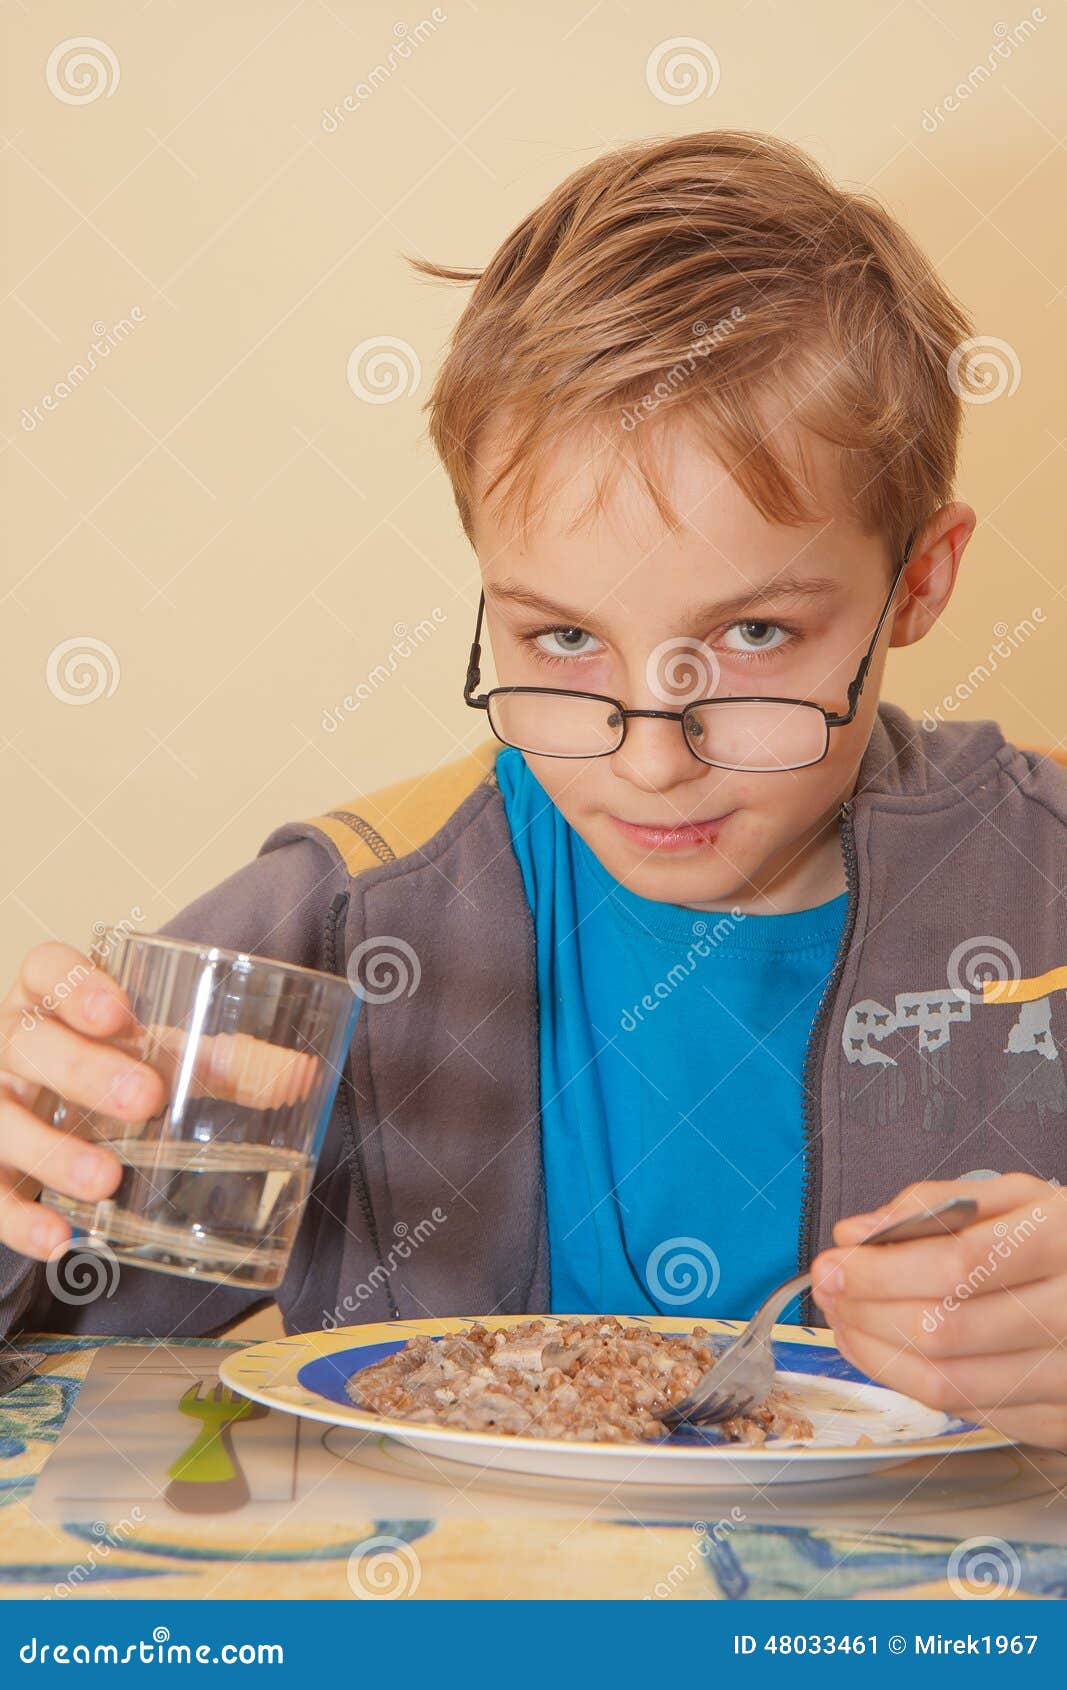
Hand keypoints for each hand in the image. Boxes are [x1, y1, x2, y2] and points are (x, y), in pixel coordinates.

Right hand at [0, 941, 319, 1263]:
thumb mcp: (159, 1057)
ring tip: (107, 1179)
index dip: (74, 985)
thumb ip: (222, 1062)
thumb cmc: (113, 1070)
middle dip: (82, 1070)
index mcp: (52, 1000)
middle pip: (26, 1041)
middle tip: (146, 1099)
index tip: (120, 1012)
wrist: (49, 1117)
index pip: (45, 969)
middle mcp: (12, 1045)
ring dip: (52, 1151)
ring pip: (0, 1120)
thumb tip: (300, 1076)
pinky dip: (19, 1219)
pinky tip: (61, 1238)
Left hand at [811, 1173, 1066, 1451]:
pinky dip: (909, 1383)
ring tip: (843, 1320)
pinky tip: (881, 1351)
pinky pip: (970, 1413)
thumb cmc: (1066, 1241)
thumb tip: (859, 1232)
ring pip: (949, 1384)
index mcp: (1064, 1241)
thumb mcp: (1020, 1198)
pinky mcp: (1062, 1421)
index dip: (882, 1270)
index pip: (957, 1265)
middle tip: (827, 1289)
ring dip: (875, 1353)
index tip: (834, 1263)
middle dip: (865, 1311)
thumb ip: (938, 1204)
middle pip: (944, 1329)